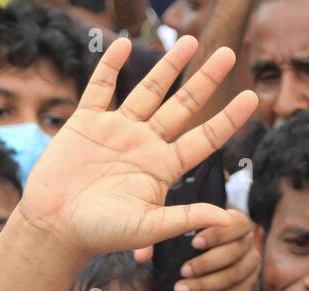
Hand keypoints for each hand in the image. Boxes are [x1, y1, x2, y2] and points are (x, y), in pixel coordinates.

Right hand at [17, 35, 257, 257]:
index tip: (253, 97)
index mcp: (163, 168)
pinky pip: (101, 87)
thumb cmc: (101, 233)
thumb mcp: (148, 228)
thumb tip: (226, 220)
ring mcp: (117, 130)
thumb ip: (184, 218)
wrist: (55, 227)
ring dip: (168, 65)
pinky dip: (111, 65)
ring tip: (190, 40)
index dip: (228, 118)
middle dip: (205, 80)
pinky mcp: (86, 122)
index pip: (205, 138)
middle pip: (183, 106)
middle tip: (228, 53)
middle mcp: (145, 144)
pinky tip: (124, 44)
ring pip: (148, 90)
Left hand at [171, 208, 259, 290]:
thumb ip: (172, 227)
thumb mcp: (177, 228)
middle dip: (207, 263)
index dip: (218, 234)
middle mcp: (248, 243)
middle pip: (235, 252)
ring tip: (179, 288)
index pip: (238, 223)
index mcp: (236, 222)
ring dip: (204, 286)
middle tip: (183, 270)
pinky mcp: (244, 288)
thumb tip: (151, 249)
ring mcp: (249, 266)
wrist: (192, 265)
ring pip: (233, 278)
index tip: (194, 243)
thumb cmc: (184, 240)